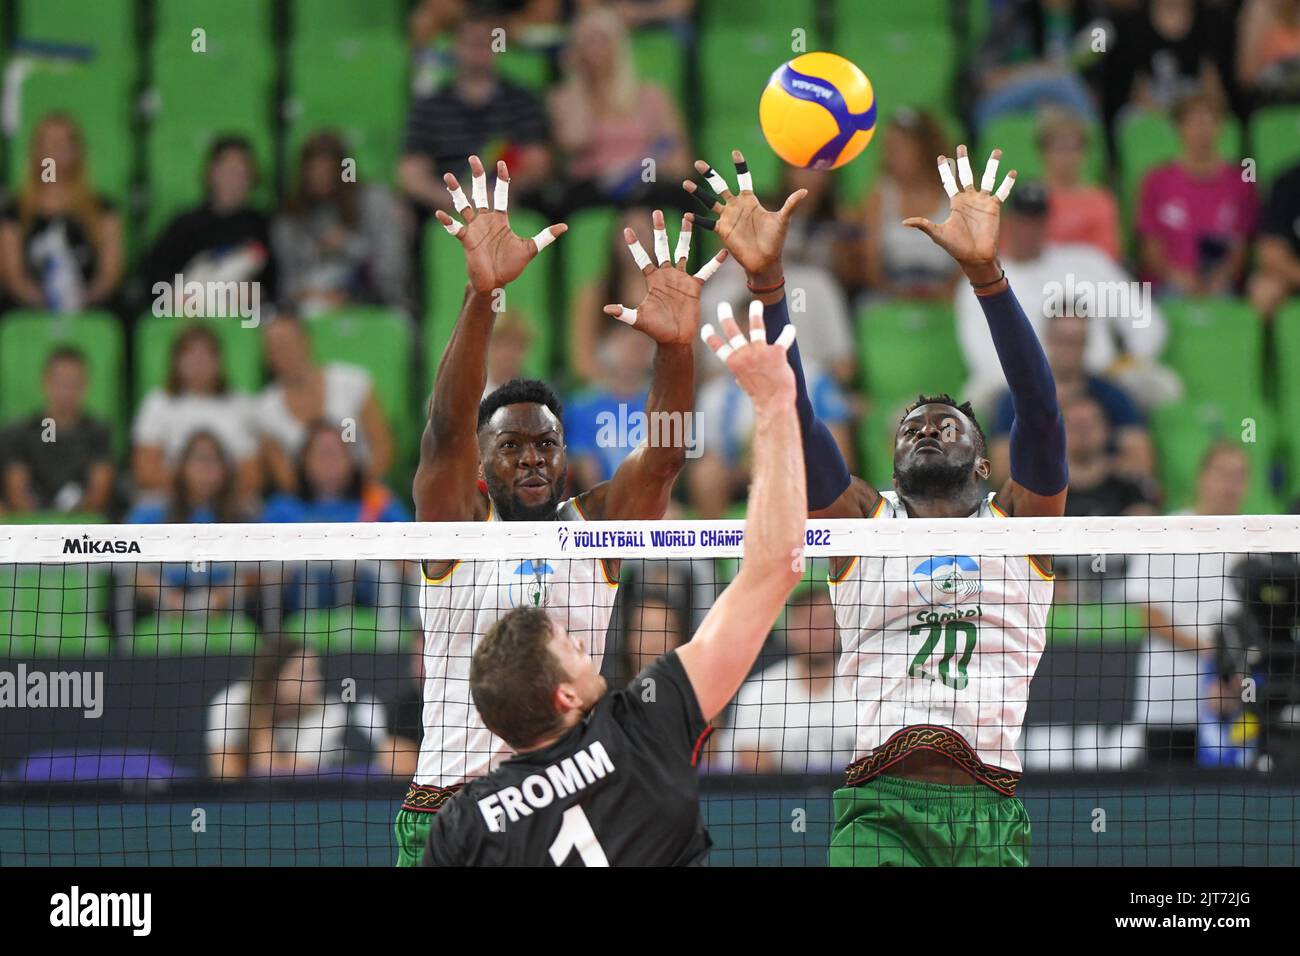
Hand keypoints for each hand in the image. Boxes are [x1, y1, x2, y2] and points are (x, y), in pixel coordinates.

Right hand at [434, 155, 565, 293]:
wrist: (496, 283)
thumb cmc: (510, 267)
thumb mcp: (531, 249)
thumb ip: (546, 237)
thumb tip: (565, 227)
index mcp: (500, 220)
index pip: (500, 194)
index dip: (502, 179)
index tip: (501, 163)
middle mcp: (485, 221)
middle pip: (479, 193)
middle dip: (476, 176)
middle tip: (472, 158)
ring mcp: (474, 229)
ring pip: (463, 206)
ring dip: (456, 192)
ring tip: (448, 177)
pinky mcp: (466, 241)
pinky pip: (455, 229)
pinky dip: (448, 222)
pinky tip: (440, 214)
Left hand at [602, 210, 726, 345]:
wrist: (675, 339)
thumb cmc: (656, 330)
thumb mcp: (639, 320)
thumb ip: (624, 313)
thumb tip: (607, 309)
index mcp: (652, 280)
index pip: (642, 259)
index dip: (635, 245)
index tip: (627, 230)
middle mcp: (666, 275)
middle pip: (662, 247)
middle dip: (660, 230)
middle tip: (656, 212)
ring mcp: (681, 278)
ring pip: (683, 251)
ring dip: (685, 235)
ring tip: (688, 217)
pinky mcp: (694, 286)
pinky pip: (706, 271)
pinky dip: (714, 263)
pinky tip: (723, 252)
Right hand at [683, 150, 805, 286]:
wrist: (765, 261)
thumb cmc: (775, 241)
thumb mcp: (783, 220)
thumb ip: (790, 204)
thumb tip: (805, 191)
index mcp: (750, 200)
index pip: (742, 178)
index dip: (739, 165)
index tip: (735, 152)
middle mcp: (736, 206)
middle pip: (719, 186)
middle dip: (709, 174)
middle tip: (698, 163)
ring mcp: (728, 218)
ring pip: (709, 201)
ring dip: (698, 193)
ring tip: (685, 183)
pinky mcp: (722, 230)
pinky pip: (707, 223)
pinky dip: (698, 220)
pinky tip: (687, 214)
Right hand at [700, 299, 796, 411]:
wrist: (774, 402)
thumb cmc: (760, 395)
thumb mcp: (745, 384)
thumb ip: (741, 376)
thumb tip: (737, 379)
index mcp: (734, 363)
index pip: (718, 347)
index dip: (710, 337)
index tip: (705, 327)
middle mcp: (744, 355)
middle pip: (732, 332)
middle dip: (725, 317)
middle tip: (722, 305)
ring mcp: (760, 352)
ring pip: (756, 329)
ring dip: (755, 315)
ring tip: (756, 304)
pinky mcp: (777, 353)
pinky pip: (783, 340)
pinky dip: (788, 334)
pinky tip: (790, 329)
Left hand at [902, 144, 1016, 283]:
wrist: (974, 256)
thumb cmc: (955, 247)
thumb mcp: (938, 234)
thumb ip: (923, 225)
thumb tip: (904, 222)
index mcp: (956, 202)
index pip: (949, 181)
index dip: (945, 170)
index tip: (942, 156)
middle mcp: (969, 199)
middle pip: (966, 174)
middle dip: (963, 161)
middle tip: (961, 146)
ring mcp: (983, 202)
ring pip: (988, 178)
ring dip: (993, 164)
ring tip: (997, 151)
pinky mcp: (995, 207)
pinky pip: (1002, 192)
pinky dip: (1007, 183)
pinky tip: (1012, 172)